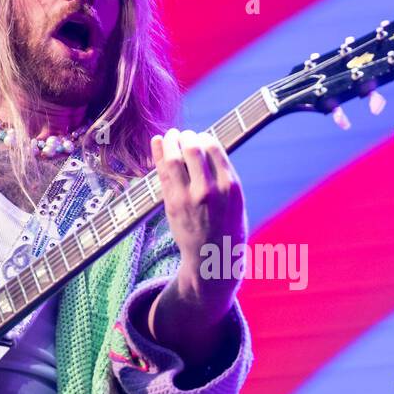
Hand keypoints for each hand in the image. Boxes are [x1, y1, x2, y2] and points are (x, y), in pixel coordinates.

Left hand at [150, 128, 246, 307]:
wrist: (213, 258)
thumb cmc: (227, 226)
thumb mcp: (236, 200)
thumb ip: (222, 175)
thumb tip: (205, 146)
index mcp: (231, 186)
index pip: (213, 147)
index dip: (204, 137)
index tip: (200, 137)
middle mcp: (210, 190)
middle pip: (193, 148)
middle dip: (187, 136)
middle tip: (184, 135)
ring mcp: (189, 197)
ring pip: (174, 157)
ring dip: (170, 141)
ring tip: (170, 136)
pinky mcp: (172, 204)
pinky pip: (163, 173)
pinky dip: (158, 153)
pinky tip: (157, 141)